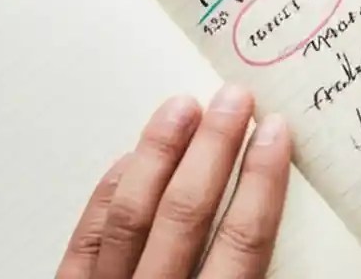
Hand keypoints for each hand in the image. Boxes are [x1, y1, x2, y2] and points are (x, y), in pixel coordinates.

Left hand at [56, 87, 290, 278]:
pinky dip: (108, 195)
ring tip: (182, 107)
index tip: (274, 131)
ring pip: (131, 215)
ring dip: (159, 154)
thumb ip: (250, 274)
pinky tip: (130, 159)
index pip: (243, 241)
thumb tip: (269, 202)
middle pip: (186, 213)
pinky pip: (87, 240)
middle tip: (233, 99)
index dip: (261, 181)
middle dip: (213, 148)